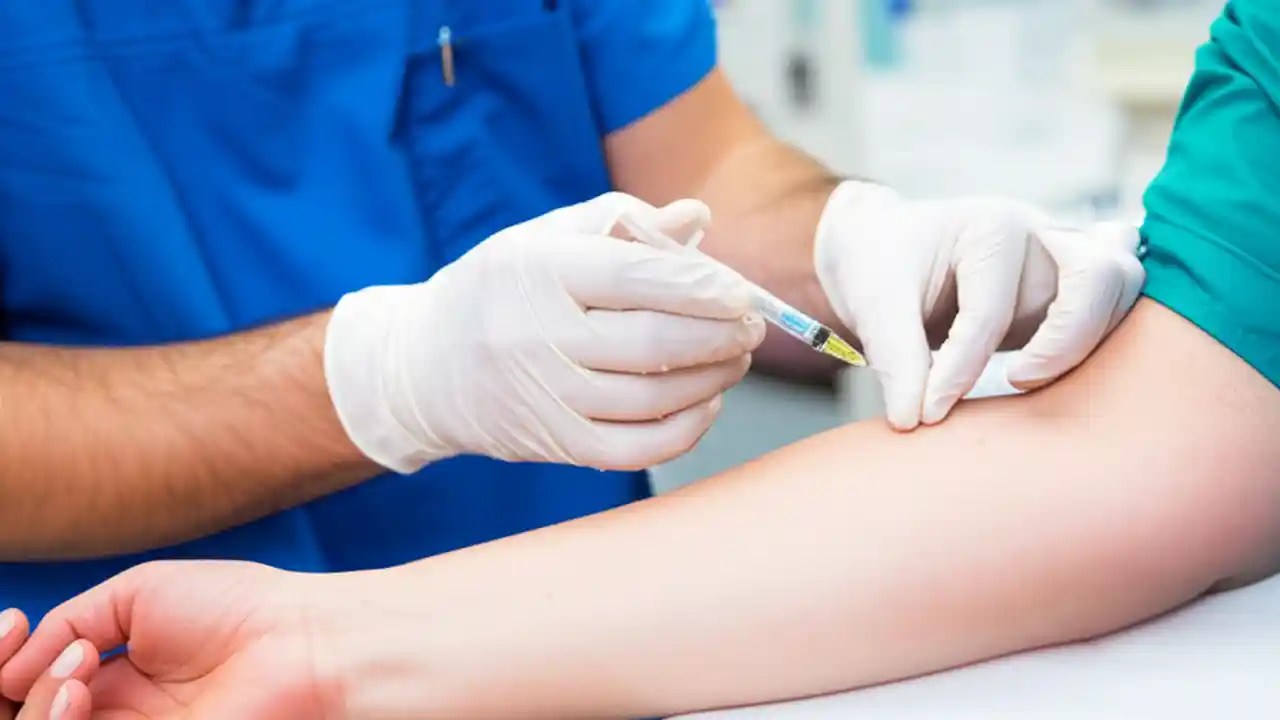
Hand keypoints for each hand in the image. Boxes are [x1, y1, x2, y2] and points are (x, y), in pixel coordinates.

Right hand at [0, 562, 341, 719]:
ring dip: (34, 708)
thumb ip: (68, 626)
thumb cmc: (238, 609)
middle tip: (70, 657)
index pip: (30, 688)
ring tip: (79, 672)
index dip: (5, 664)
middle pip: (24, 717)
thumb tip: (11, 666)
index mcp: (113, 679)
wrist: (302, 643)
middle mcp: (115, 718)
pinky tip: (81, 687)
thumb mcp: (137, 596)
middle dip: (13, 688)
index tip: (9, 626)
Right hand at [326, 192, 765, 472]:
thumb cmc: (500, 291)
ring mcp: (546, 397)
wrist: (424, 368)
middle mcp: (537, 337)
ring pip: (653, 399)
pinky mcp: (556, 444)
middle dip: (720, 337)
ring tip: (736, 358)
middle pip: (652, 344)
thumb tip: (696, 217)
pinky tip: (705, 403)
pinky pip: (637, 448)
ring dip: (712, 380)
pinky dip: (686, 429)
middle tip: (752, 327)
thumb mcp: (544, 238)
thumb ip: (622, 221)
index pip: (634, 277)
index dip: (701, 286)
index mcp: (538, 272)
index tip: (740, 292)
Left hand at [815, 182, 1143, 429]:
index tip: (927, 411)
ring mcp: (1063, 258)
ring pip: (1120, 292)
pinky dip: (1100, 337)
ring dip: (1086, 340)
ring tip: (1027, 376)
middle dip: (1064, 341)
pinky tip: (1057, 369)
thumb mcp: (873, 306)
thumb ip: (896, 359)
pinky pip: (1115, 309)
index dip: (960, 370)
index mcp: (991, 225)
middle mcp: (1040, 232)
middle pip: (1100, 277)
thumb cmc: (879, 265)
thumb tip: (913, 419)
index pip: (993, 311)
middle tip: (1014, 380)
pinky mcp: (1069, 290)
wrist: (882, 251)